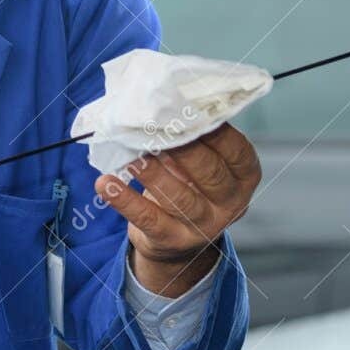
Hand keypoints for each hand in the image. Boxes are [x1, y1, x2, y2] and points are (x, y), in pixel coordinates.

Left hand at [96, 123, 260, 297]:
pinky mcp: (171, 239)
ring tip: (132, 156)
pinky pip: (147, 219)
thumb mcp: (204, 165)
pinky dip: (125, 200)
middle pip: (210, 174)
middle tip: (160, 128)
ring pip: (179, 198)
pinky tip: (106, 183)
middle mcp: (230, 203)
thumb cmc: (191, 185)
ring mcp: (203, 225)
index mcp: (244, 176)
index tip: (190, 110)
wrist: (177, 241)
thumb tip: (164, 108)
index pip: (237, 151)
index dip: (216, 132)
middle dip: (185, 150)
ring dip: (154, 175)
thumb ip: (195, 141)